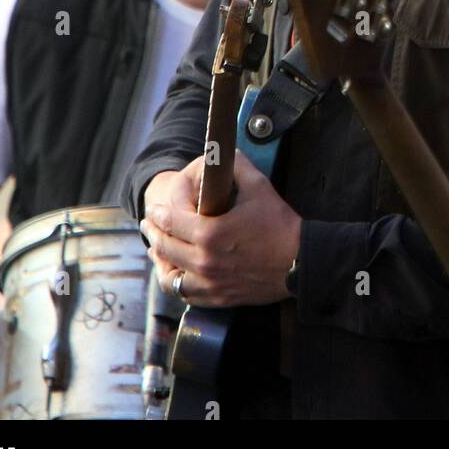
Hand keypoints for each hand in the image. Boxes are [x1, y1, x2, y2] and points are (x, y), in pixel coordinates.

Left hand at [140, 152, 300, 307]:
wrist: (300, 263)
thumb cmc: (281, 226)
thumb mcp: (259, 188)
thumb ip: (237, 166)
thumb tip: (224, 151)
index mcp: (209, 233)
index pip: (171, 221)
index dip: (160, 212)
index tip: (155, 208)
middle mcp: (204, 261)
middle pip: (165, 247)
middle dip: (153, 233)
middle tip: (148, 224)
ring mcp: (210, 283)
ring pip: (169, 275)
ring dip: (160, 260)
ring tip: (156, 251)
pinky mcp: (218, 297)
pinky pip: (185, 294)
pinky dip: (175, 283)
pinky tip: (175, 274)